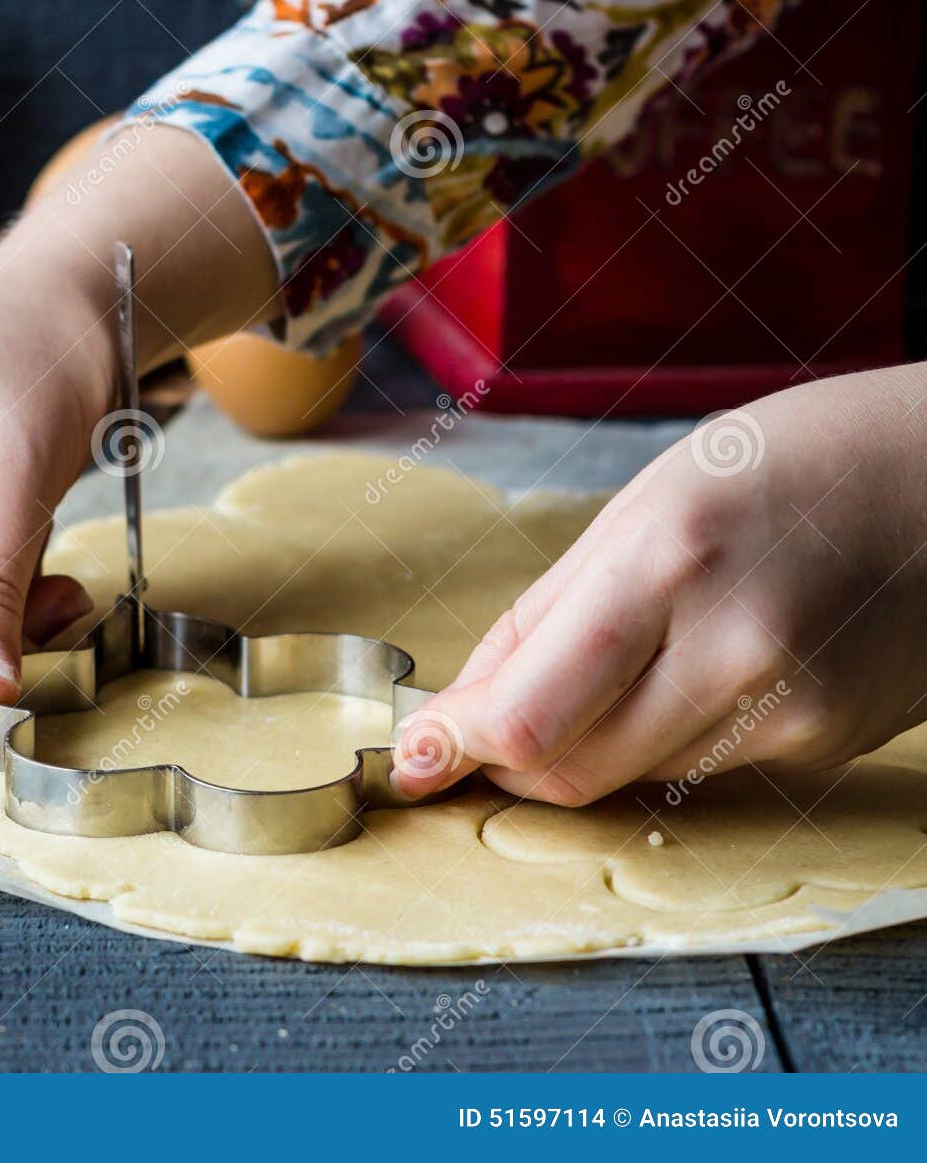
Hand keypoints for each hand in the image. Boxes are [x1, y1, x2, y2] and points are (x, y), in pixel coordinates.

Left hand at [392, 367, 926, 804]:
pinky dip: (663, 736)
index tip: (414, 755)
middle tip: (478, 729)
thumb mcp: (649, 499)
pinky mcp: (826, 747)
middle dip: (506, 757)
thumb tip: (466, 703)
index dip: (456, 746)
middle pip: (570, 768)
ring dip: (584, 744)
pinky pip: (701, 767)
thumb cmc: (792, 464)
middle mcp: (733, 649)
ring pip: (631, 776)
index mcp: (668, 559)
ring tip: (609, 666)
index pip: (531, 713)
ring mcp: (790, 712)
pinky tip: (691, 668)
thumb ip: (548, 612)